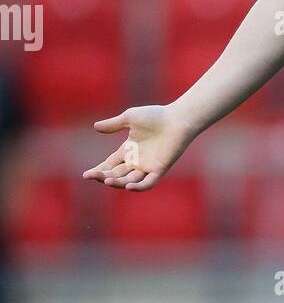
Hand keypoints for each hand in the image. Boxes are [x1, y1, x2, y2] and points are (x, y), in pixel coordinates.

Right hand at [82, 104, 196, 190]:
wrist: (177, 118)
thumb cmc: (155, 116)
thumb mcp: (129, 118)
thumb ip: (113, 124)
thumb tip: (95, 127)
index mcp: (128, 150)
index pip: (109, 164)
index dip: (98, 171)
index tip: (86, 175)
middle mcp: (136, 161)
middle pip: (116, 174)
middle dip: (103, 176)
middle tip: (91, 176)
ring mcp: (147, 166)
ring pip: (129, 180)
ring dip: (117, 182)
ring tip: (107, 180)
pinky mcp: (159, 169)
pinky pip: (148, 183)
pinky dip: (138, 187)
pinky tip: (128, 186)